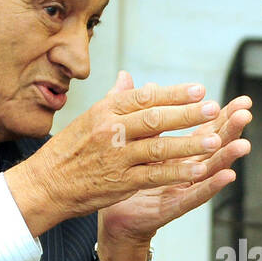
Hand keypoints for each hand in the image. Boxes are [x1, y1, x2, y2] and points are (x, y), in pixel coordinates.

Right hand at [5, 72, 228, 236]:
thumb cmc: (70, 150)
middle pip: (155, 119)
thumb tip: (129, 77)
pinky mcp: (121, 181)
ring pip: (159, 147)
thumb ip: (115, 98)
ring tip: (215, 141)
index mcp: (106, 111)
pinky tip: (199, 170)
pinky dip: (178, 171)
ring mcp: (116, 156)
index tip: (200, 90)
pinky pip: (155, 175)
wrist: (47, 184)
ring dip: (189, 144)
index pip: (145, 98)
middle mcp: (112, 130)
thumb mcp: (89, 118)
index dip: (174, 94)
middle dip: (187, 114)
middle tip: (214, 109)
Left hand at [98, 72, 251, 248]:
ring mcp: (183, 187)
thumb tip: (147, 84)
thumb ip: (143, 113)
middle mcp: (187, 168)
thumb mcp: (134, 141)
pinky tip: (228, 176)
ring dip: (227, 157)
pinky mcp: (174, 206)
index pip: (207, 129)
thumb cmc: (124, 177)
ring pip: (209, 169)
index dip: (224, 115)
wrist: (111, 212)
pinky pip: (195, 195)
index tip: (243, 101)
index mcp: (180, 150)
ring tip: (243, 144)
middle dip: (231, 130)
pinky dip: (211, 185)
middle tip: (246, 115)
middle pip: (214, 146)